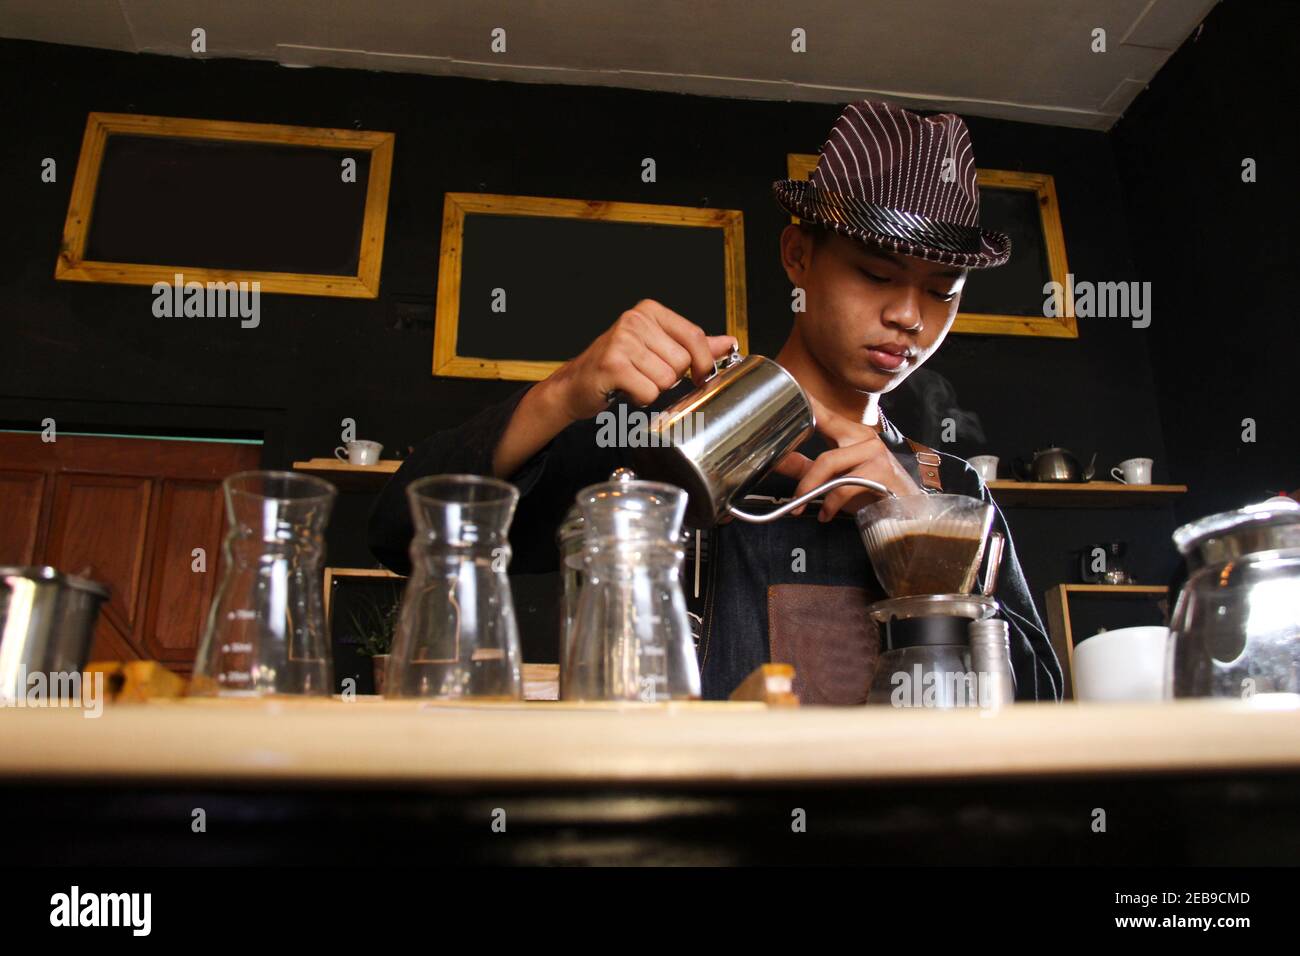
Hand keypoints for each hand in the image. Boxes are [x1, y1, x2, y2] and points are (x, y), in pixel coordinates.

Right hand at [543, 299, 736, 422]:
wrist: (576, 384)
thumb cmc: (617, 366)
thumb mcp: (657, 348)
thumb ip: (693, 346)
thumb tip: (729, 342)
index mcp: (649, 311)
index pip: (694, 335)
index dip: (705, 362)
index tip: (703, 376)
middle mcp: (635, 320)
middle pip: (682, 361)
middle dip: (670, 377)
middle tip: (646, 374)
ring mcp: (622, 341)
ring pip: (667, 379)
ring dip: (654, 389)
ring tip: (634, 381)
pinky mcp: (612, 365)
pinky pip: (649, 392)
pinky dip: (641, 399)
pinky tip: (625, 390)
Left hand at [772, 393, 923, 520]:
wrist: (905, 511)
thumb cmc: (872, 491)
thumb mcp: (833, 479)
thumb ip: (805, 468)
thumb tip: (778, 459)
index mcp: (852, 433)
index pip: (824, 415)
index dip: (806, 404)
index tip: (790, 393)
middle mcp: (864, 438)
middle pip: (823, 450)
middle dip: (804, 477)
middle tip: (792, 497)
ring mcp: (874, 453)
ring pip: (830, 464)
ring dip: (812, 489)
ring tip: (803, 505)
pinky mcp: (881, 471)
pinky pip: (844, 486)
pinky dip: (831, 503)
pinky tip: (826, 513)